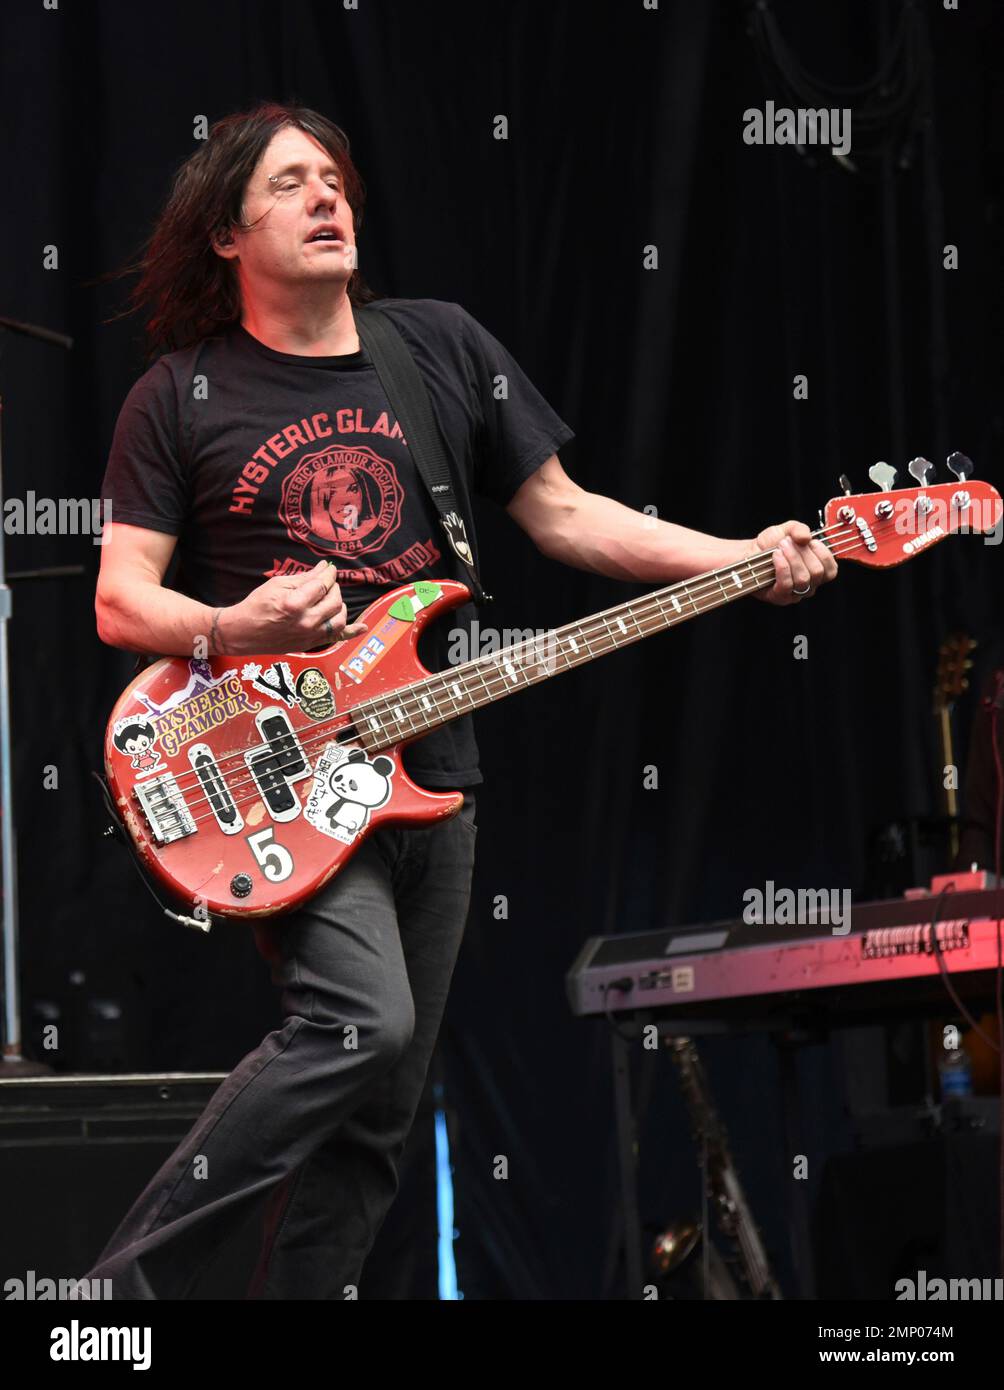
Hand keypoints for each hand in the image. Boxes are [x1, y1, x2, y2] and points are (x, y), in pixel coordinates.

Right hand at [214, 560, 367, 653]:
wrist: (243, 632)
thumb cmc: (257, 605)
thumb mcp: (278, 585)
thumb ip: (304, 578)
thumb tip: (324, 568)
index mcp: (295, 604)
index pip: (323, 585)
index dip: (328, 574)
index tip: (329, 568)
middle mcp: (306, 622)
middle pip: (334, 600)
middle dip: (333, 587)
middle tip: (325, 582)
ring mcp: (310, 636)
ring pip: (339, 618)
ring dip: (340, 604)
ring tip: (330, 598)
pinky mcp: (310, 645)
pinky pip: (337, 638)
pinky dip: (352, 633)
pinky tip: (364, 627)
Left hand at [743, 520, 837, 605]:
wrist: (749, 553)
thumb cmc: (770, 544)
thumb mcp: (787, 530)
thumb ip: (799, 529)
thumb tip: (807, 537)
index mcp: (815, 570)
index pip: (831, 570)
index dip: (822, 554)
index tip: (809, 542)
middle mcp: (808, 584)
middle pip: (817, 572)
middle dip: (802, 553)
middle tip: (787, 542)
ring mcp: (794, 593)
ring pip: (803, 579)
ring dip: (792, 559)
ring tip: (779, 548)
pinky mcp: (779, 597)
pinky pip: (787, 584)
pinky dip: (782, 567)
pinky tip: (776, 556)